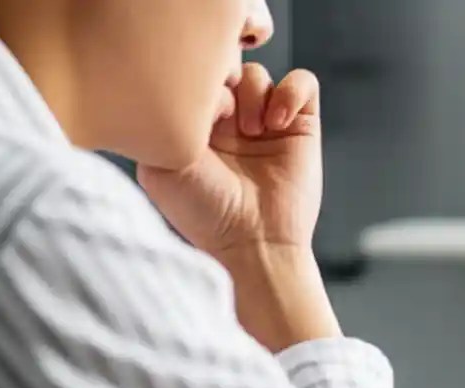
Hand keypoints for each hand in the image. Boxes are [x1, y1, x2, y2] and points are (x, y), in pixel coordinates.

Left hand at [138, 63, 339, 351]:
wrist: (254, 244)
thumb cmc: (204, 215)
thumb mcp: (160, 168)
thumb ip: (163, 122)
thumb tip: (201, 91)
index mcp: (195, 127)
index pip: (192, 78)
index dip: (195, 84)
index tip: (199, 117)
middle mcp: (230, 122)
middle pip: (225, 67)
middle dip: (222, 81)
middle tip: (223, 114)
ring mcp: (268, 123)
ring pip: (259, 72)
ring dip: (253, 93)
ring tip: (252, 131)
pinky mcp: (302, 128)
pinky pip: (304, 82)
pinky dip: (291, 93)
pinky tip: (277, 124)